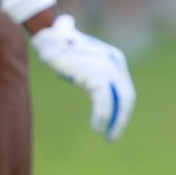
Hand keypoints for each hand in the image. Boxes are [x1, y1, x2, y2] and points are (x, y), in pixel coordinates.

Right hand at [30, 15, 136, 140]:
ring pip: (120, 102)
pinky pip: (104, 102)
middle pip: (127, 97)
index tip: (113, 124)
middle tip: (112, 136)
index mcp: (115, 59)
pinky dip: (103, 117)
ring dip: (116, 122)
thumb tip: (82, 62)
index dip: (120, 109)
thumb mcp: (80, 55)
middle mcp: (116, 62)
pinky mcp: (96, 75)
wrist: (48, 37)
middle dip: (122, 118)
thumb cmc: (59, 45)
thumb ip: (86, 64)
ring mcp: (108, 68)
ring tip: (109, 137)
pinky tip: (96, 128)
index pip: (124, 89)